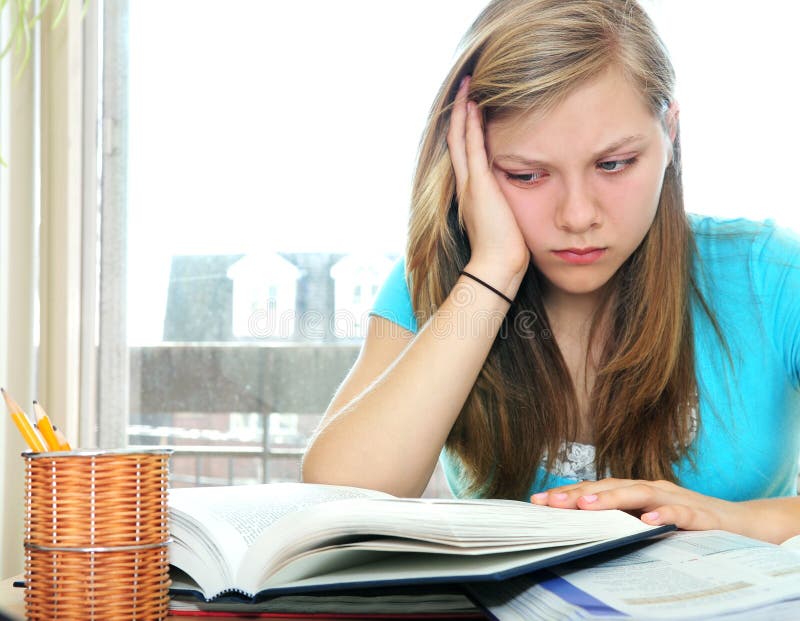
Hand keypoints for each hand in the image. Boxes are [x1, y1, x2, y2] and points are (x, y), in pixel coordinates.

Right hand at [446, 76, 529, 288]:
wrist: (498, 267)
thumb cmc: (508, 253)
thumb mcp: (509, 224)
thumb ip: (511, 209)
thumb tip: (522, 206)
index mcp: (473, 195)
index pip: (466, 156)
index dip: (466, 132)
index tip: (471, 110)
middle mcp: (466, 186)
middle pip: (457, 142)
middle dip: (460, 115)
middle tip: (464, 87)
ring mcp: (470, 184)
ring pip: (461, 139)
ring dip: (463, 112)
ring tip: (467, 85)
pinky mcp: (479, 185)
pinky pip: (471, 147)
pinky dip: (470, 125)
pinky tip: (473, 105)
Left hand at [531, 478, 738, 532]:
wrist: (743, 524)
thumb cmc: (688, 523)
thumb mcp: (649, 523)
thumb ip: (620, 523)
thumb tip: (581, 529)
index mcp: (636, 492)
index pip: (597, 489)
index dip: (568, 493)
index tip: (538, 502)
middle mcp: (652, 489)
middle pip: (610, 487)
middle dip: (579, 494)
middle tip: (552, 502)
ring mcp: (676, 498)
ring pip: (639, 494)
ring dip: (612, 499)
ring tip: (587, 505)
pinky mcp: (701, 515)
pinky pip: (682, 513)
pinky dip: (665, 515)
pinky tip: (650, 521)